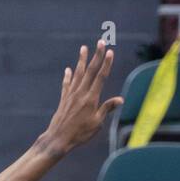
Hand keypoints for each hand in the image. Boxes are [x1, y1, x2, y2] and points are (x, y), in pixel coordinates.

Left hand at [41, 41, 121, 155]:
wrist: (59, 138)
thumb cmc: (80, 133)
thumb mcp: (97, 123)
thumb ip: (107, 108)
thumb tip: (120, 99)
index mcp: (91, 99)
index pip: (100, 77)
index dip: (106, 64)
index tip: (110, 52)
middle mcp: (81, 93)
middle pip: (90, 71)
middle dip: (96, 56)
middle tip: (100, 42)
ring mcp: (71, 95)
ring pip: (78, 74)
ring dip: (82, 60)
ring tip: (84, 48)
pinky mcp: (64, 99)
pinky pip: (67, 84)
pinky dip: (68, 76)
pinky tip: (68, 70)